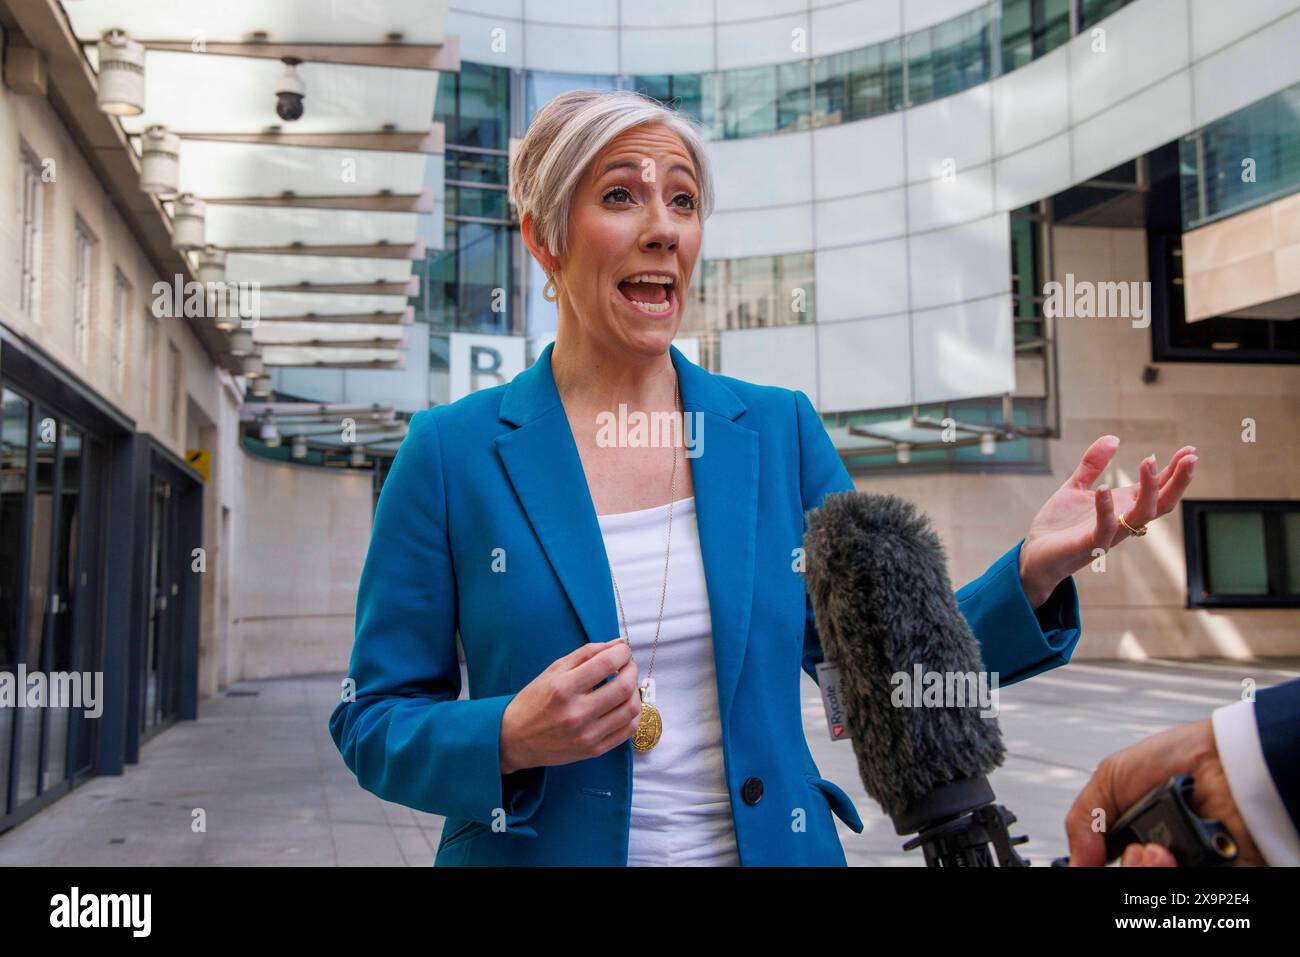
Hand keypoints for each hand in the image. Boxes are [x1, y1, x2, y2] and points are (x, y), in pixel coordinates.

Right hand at [499, 638, 641, 773]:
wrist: (515, 739)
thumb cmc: (533, 701)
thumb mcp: (554, 670)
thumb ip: (587, 653)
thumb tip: (617, 644)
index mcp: (563, 688)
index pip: (607, 663)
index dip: (622, 652)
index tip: (622, 650)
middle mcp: (576, 713)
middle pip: (624, 686)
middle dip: (631, 669)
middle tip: (626, 665)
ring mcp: (587, 735)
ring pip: (631, 709)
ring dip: (635, 691)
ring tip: (626, 684)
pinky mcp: (594, 750)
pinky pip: (628, 730)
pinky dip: (633, 714)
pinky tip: (624, 704)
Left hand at [1017, 436, 1197, 606]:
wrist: (1036, 555)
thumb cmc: (1060, 525)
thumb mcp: (1075, 487)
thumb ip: (1092, 465)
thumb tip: (1113, 438)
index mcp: (1122, 506)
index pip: (1158, 488)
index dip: (1175, 470)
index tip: (1191, 450)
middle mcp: (1123, 521)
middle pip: (1162, 502)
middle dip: (1178, 481)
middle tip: (1191, 457)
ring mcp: (1109, 534)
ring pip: (1141, 514)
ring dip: (1150, 489)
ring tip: (1150, 461)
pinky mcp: (1089, 545)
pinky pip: (1104, 528)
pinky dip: (1106, 509)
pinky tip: (1105, 488)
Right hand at [1064, 718, 1265, 866]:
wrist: (1229, 758)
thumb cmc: (1181, 756)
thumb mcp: (1111, 776)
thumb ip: (1083, 818)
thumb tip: (1077, 862)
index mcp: (1133, 833)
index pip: (1107, 861)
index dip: (1095, 863)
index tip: (1090, 861)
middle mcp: (1161, 853)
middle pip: (1131, 875)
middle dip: (1129, 867)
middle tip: (1138, 849)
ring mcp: (1189, 865)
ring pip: (1155, 884)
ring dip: (1149, 871)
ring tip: (1160, 850)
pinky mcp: (1217, 876)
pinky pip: (1187, 890)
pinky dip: (1174, 876)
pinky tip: (1177, 857)